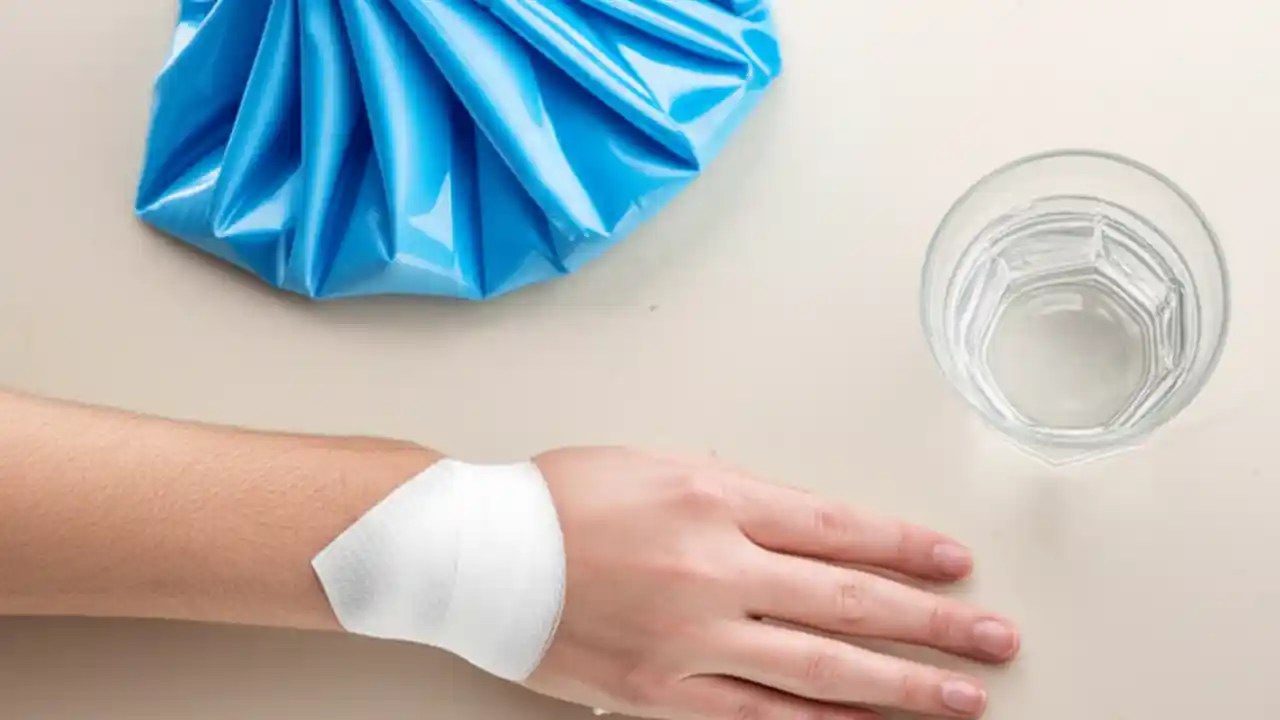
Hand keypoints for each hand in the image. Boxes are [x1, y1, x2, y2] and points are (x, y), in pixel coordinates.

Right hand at [526, 448, 1018, 719]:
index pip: (839, 528)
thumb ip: (733, 491)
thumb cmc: (559, 498)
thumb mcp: (655, 464)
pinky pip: (760, 717)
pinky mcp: (664, 691)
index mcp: (715, 496)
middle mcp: (715, 566)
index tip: (957, 562)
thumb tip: (800, 525)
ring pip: (821, 668)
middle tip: (996, 638)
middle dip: (934, 623)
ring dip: (901, 686)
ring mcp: (693, 635)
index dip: (908, 546)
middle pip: (850, 601)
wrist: (477, 554)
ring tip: (962, 699)